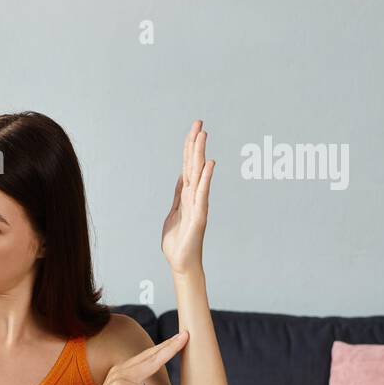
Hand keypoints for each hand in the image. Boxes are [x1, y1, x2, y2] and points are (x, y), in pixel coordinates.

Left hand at [161, 120, 214, 275]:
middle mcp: (194, 196)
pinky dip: (206, 178)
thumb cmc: (178, 240)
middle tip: (198, 122)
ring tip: (202, 134)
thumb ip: (179, 195)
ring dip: (200, 154)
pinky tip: (209, 164)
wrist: (181, 262)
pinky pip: (202, 194)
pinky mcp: (199, 216)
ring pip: (198, 174)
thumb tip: (181, 177)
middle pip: (194, 165)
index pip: (187, 166)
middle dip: (195, 143)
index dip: (189, 148)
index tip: (193, 129)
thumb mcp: (174, 212)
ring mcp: (198, 204)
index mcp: (186, 194)